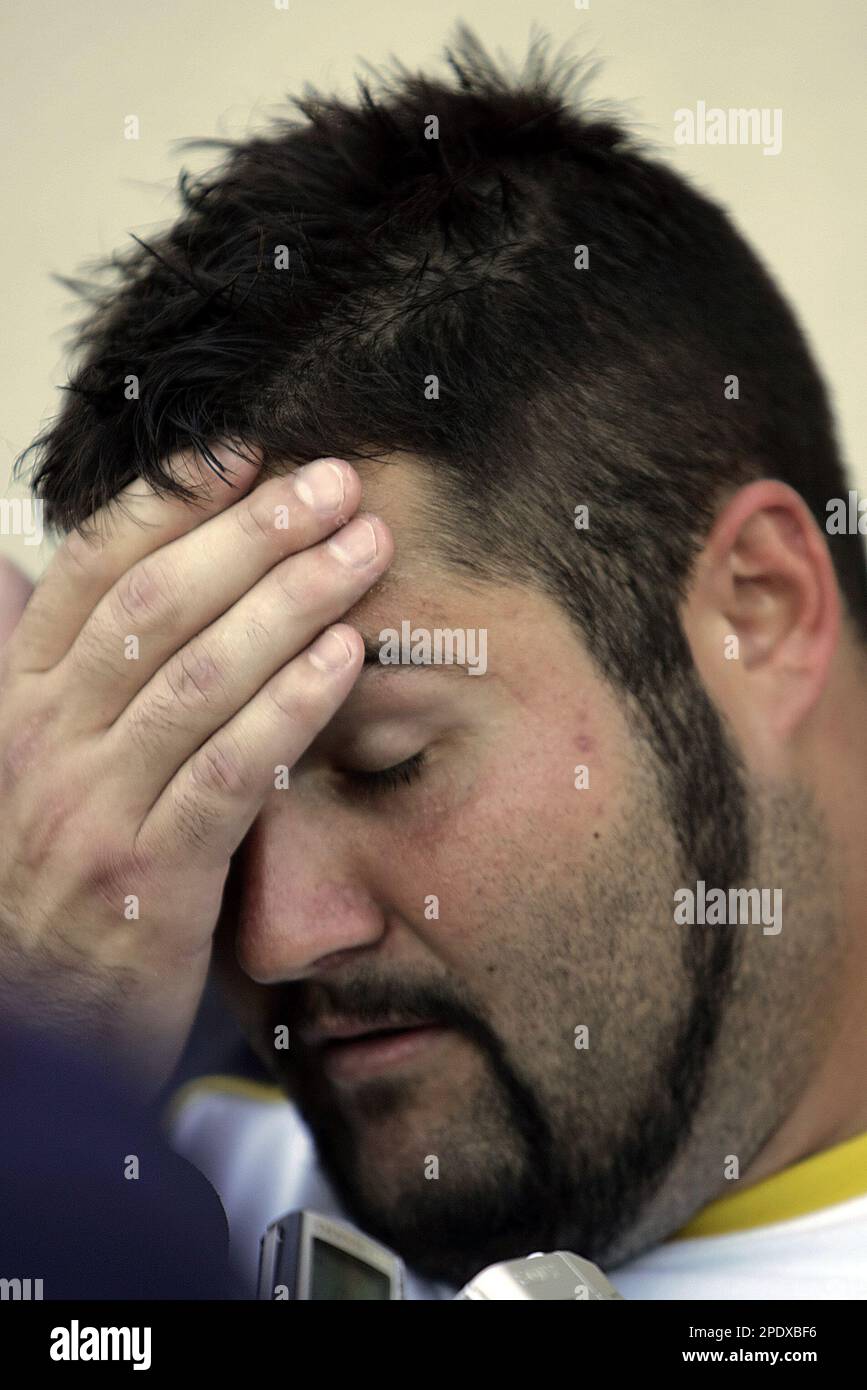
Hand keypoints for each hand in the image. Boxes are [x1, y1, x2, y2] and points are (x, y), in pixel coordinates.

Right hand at [0, 445, 391, 1092]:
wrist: (34, 1029)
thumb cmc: (56, 883)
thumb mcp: (30, 769)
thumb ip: (38, 671)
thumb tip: (17, 564)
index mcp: (15, 701)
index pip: (93, 570)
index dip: (174, 501)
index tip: (251, 452)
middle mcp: (41, 741)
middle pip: (157, 606)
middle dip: (253, 532)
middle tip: (336, 484)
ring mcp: (88, 808)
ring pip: (196, 675)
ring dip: (290, 600)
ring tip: (362, 550)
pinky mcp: (145, 876)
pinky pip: (226, 771)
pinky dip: (289, 707)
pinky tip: (345, 659)